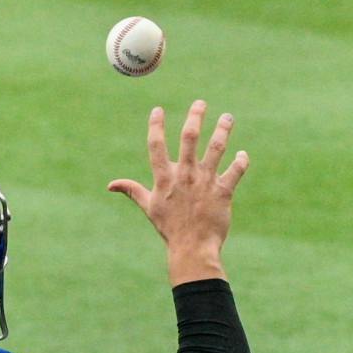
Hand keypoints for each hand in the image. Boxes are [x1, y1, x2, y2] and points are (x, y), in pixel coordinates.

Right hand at [107, 100, 248, 285]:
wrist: (193, 249)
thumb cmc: (170, 228)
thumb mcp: (149, 207)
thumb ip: (133, 190)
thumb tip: (111, 185)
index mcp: (165, 178)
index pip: (156, 146)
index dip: (156, 126)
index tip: (158, 110)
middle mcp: (185, 176)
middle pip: (189, 138)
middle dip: (195, 117)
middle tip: (200, 103)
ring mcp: (205, 182)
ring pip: (216, 148)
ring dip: (223, 130)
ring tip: (227, 117)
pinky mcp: (224, 191)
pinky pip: (236, 170)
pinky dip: (241, 161)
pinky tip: (241, 155)